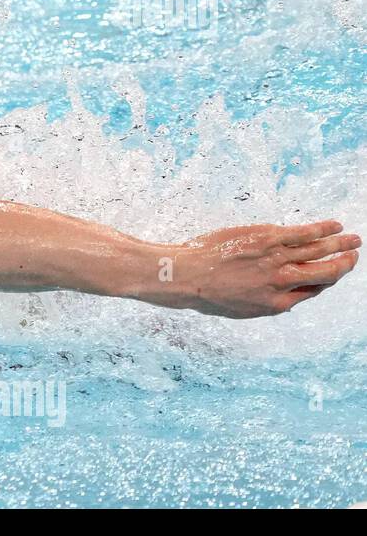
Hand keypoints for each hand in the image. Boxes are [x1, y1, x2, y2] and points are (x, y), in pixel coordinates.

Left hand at [165, 220, 359, 317]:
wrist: (186, 276)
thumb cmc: (206, 292)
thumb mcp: (240, 310)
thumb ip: (266, 303)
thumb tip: (285, 300)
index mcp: (277, 304)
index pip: (311, 292)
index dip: (323, 283)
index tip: (329, 274)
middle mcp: (283, 283)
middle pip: (325, 274)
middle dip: (343, 265)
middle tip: (354, 256)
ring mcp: (278, 260)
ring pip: (319, 251)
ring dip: (341, 245)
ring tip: (355, 240)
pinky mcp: (270, 239)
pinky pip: (305, 233)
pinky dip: (323, 229)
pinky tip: (335, 225)